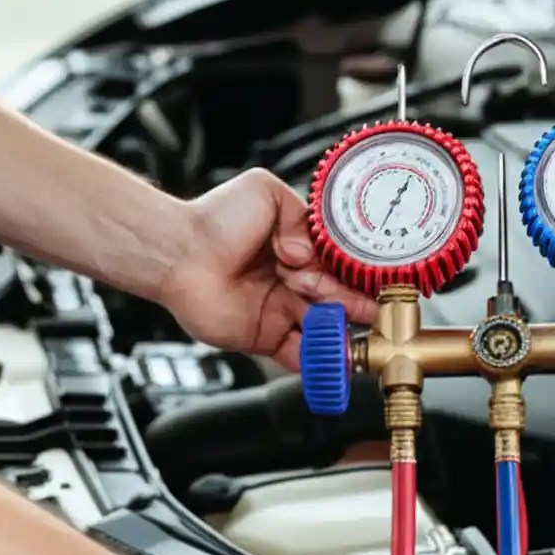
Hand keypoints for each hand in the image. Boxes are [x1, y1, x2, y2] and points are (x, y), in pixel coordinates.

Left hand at [160, 168, 376, 369]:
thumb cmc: (215, 219)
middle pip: (335, 301)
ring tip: (361, 339)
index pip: (338, 268)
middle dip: (353, 306)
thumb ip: (300, 215)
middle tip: (372, 312)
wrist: (181, 252)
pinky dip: (318, 362)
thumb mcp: (265, 192)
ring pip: (323, 329)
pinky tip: (334, 362)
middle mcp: (292, 282)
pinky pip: (298, 354)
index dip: (354, 275)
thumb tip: (309, 254)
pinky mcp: (265, 336)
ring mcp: (280, 311)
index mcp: (299, 250)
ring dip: (341, 335)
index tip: (374, 283)